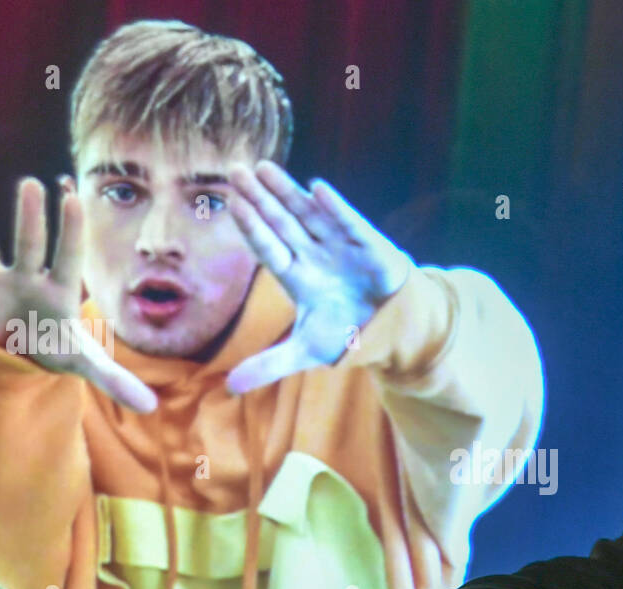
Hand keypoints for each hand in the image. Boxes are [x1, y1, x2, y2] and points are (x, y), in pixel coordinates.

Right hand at [0, 178, 155, 412]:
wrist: (17, 347)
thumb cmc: (54, 343)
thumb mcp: (84, 362)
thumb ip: (116, 379)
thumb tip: (152, 406)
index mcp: (59, 290)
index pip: (69, 258)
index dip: (72, 232)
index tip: (74, 198)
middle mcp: (26, 278)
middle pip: (28, 246)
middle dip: (30, 220)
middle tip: (31, 185)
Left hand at [225, 161, 412, 392]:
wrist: (393, 330)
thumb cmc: (347, 333)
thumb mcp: (306, 352)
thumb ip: (269, 365)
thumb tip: (229, 387)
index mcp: (297, 276)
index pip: (267, 248)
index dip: (251, 226)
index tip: (230, 203)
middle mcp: (314, 255)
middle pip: (281, 222)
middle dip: (260, 197)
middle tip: (235, 170)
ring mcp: (340, 246)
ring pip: (309, 215)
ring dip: (287, 192)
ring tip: (264, 167)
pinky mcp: (368, 245)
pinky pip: (350, 223)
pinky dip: (335, 208)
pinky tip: (316, 188)